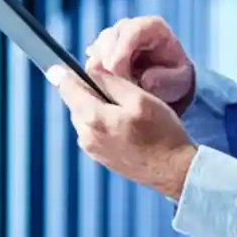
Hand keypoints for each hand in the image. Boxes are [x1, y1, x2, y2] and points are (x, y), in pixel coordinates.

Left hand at [49, 66, 197, 200]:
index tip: (63, 66)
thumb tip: (89, 70)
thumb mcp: (139, 98)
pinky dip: (104, 122)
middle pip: (76, 101)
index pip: (67, 88)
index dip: (66, 73)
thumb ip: (110, 81)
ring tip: (127, 112)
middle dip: (91, 91)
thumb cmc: (162, 133)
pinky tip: (127, 126)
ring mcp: (91, 148)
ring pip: (85, 115)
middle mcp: (86, 135)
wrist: (173, 170)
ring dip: (99, 107)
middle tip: (119, 92)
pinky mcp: (99, 156)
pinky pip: (94, 129)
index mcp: (93, 118)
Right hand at [85, 16, 195, 114]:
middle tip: (116, 89)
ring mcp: (113, 37)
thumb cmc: (174, 78)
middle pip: (108, 38)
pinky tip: (105, 87)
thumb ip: (166, 80)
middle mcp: (129, 27)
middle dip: (108, 64)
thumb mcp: (180, 81)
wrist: (165, 82)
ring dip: (101, 71)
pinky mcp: (100, 51)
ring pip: (96, 49)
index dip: (121, 51)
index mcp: (151, 26)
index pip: (131, 31)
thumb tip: (146, 80)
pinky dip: (95, 75)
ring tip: (113, 90)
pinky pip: (91, 60)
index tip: (118, 73)